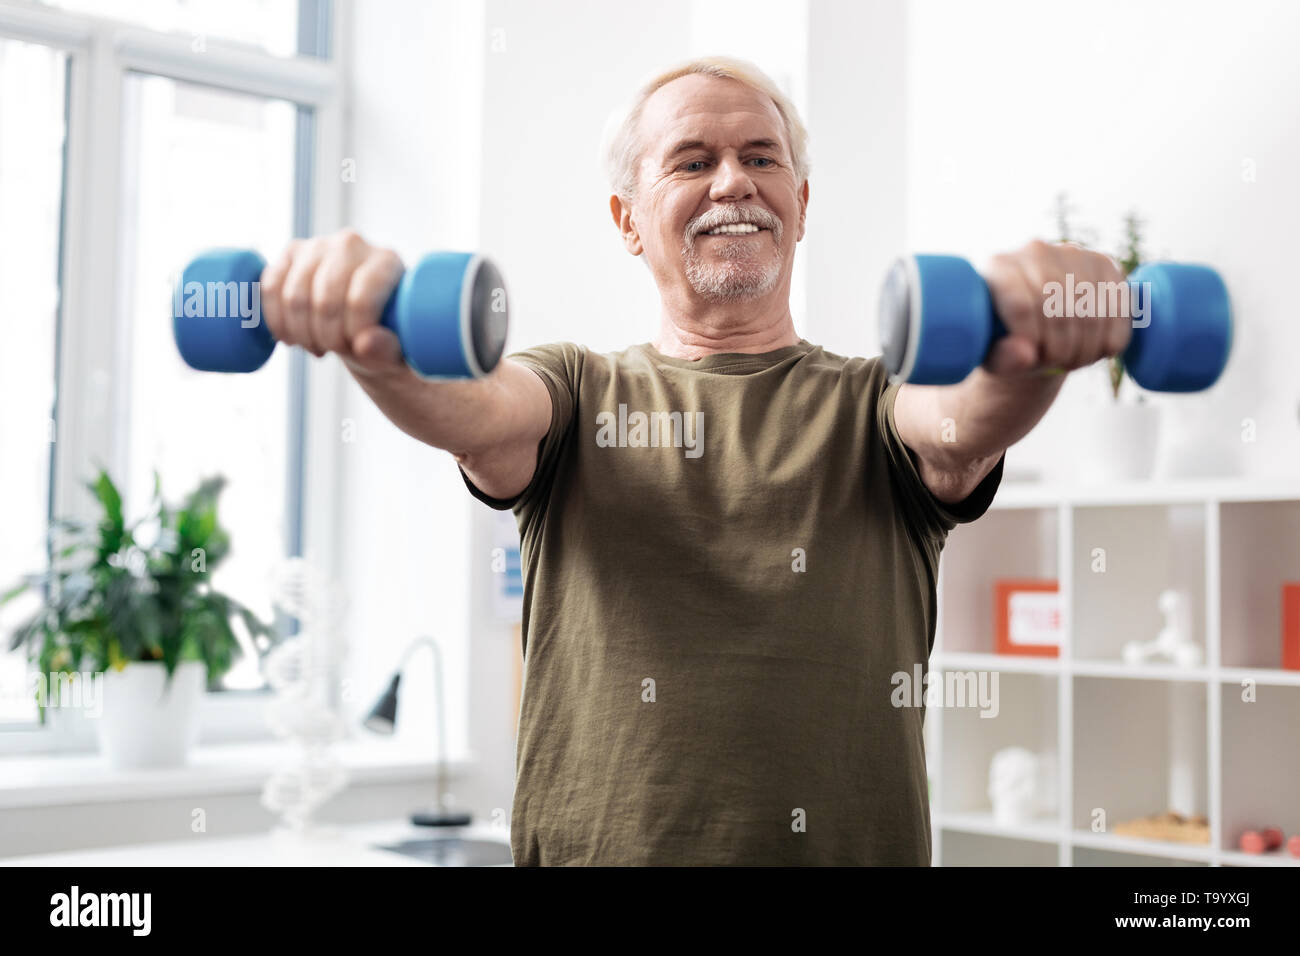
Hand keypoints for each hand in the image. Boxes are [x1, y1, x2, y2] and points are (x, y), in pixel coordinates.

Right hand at [260, 228, 407, 376]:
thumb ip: (386, 350)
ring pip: (294, 296)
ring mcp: (319, 245)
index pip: (359, 299)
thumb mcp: (394, 352)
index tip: (355, 350)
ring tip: (317, 346)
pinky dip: (276, 319)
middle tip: (333, 351)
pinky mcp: (291, 253)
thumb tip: (365, 343)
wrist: (363, 323)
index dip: (351, 333)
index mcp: (387, 262)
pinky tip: (291, 337)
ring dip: (301, 333)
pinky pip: (270, 287)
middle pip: (325, 300)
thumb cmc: (384, 338)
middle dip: (326, 337)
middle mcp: (352, 244)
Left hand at [981, 238, 1132, 377]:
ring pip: (1091, 311)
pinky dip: (1112, 339)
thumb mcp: (994, 355)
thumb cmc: (1006, 340)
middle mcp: (1035, 251)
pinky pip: (1119, 308)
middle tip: (1056, 365)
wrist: (1036, 320)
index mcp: (998, 267)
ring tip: (1073, 361)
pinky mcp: (1104, 263)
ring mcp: (1073, 253)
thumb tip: (1026, 355)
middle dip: (1061, 349)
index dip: (1033, 341)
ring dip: (1086, 348)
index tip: (1034, 358)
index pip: (1022, 305)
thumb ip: (1003, 358)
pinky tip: (1098, 350)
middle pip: (1059, 309)